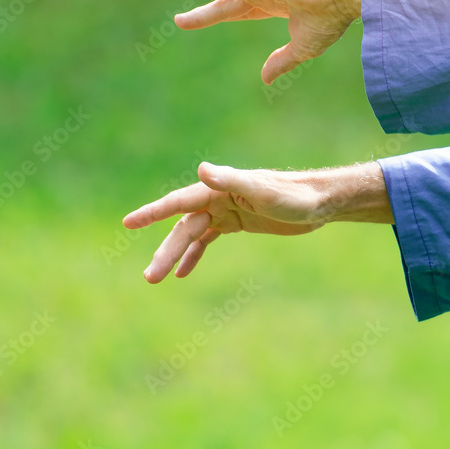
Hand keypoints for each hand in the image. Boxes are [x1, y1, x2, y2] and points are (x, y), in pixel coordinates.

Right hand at [123, 162, 392, 282]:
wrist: (321, 202)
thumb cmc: (295, 196)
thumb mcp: (264, 190)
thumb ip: (232, 180)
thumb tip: (202, 170)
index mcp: (218, 189)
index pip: (178, 202)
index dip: (152, 212)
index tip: (128, 223)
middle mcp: (217, 198)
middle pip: (183, 227)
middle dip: (164, 251)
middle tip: (149, 278)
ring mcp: (226, 211)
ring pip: (192, 235)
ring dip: (174, 255)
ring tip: (156, 279)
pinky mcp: (237, 223)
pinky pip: (208, 240)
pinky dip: (194, 255)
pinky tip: (183, 273)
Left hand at [172, 0, 369, 84]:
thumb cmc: (328, 21)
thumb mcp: (301, 48)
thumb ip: (281, 61)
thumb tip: (264, 79)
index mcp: (270, 5)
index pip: (237, 12)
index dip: (218, 17)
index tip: (203, 25)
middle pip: (223, 0)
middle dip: (202, 10)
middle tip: (178, 19)